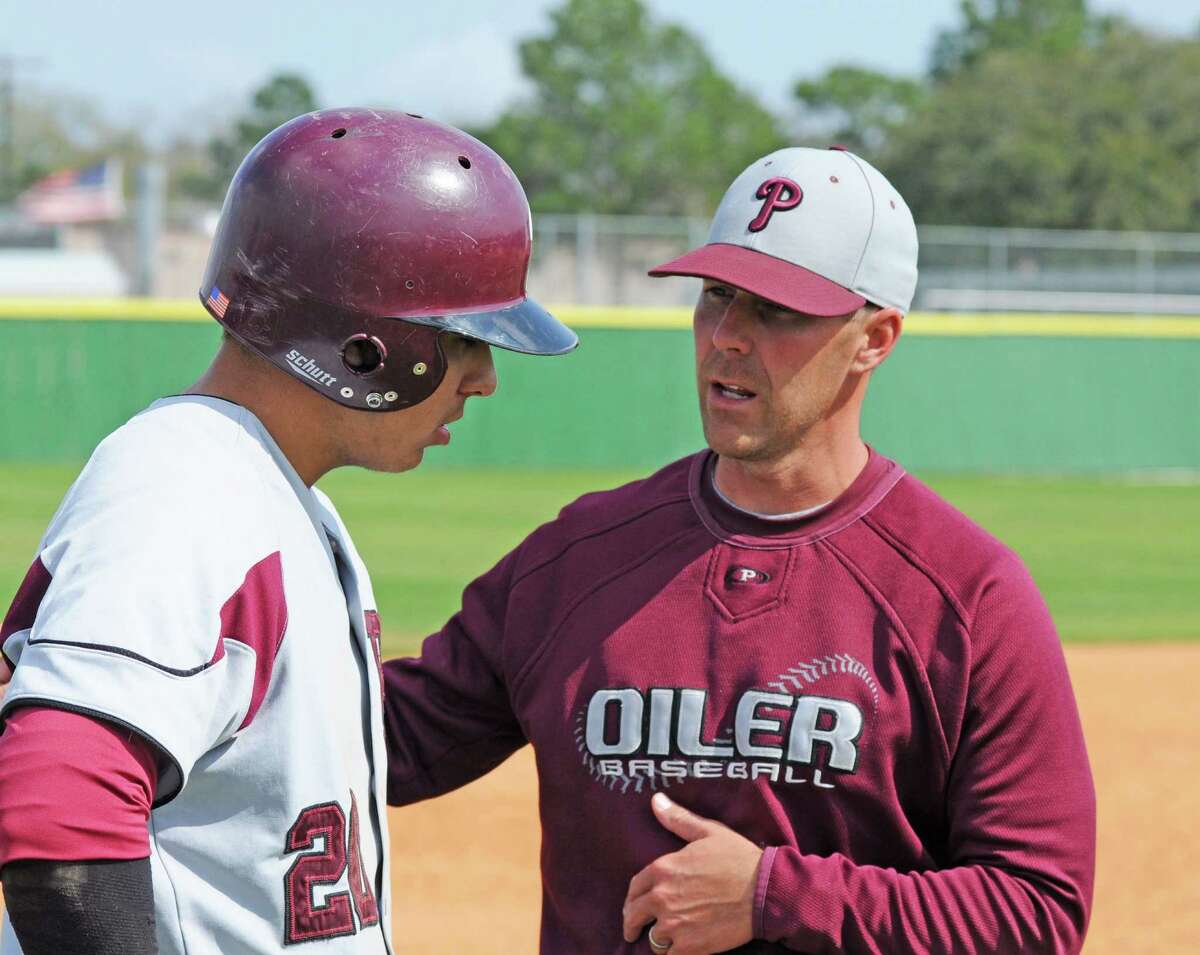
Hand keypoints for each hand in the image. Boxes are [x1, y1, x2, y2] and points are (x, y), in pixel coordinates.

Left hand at [622, 792, 762, 953]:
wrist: (764, 891)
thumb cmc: (738, 858)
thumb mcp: (708, 831)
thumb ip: (678, 819)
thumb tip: (655, 800)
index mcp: (664, 869)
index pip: (634, 887)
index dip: (632, 897)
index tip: (633, 905)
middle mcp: (663, 897)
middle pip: (634, 915)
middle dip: (632, 923)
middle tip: (633, 930)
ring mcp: (675, 924)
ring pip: (652, 939)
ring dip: (658, 939)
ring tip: (663, 939)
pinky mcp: (689, 947)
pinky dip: (672, 954)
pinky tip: (678, 950)